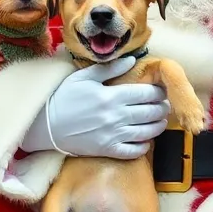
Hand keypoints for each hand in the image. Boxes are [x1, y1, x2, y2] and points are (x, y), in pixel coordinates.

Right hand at [20, 56, 170, 159]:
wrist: (46, 125)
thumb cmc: (64, 97)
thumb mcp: (84, 77)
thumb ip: (110, 68)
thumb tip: (133, 60)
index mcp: (112, 96)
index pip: (146, 93)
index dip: (158, 91)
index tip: (162, 90)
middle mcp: (116, 116)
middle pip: (150, 112)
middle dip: (162, 108)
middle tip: (166, 105)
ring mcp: (113, 135)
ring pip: (147, 132)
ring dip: (158, 126)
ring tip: (161, 121)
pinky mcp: (107, 150)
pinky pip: (134, 151)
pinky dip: (144, 146)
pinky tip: (146, 140)